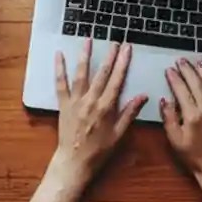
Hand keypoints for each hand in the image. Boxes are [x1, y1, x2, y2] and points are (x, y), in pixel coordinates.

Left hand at [49, 39, 147, 185]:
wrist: (75, 161)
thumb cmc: (99, 150)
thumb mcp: (119, 134)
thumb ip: (130, 113)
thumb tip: (143, 95)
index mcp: (106, 107)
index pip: (117, 80)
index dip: (123, 63)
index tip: (127, 48)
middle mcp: (91, 100)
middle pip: (102, 74)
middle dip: (109, 56)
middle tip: (114, 41)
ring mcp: (75, 101)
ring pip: (81, 74)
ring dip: (85, 55)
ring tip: (88, 39)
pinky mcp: (63, 104)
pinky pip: (60, 83)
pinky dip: (59, 68)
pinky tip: (59, 55)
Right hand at [159, 57, 201, 184]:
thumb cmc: (194, 157)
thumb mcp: (174, 141)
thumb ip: (169, 119)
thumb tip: (165, 100)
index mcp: (193, 116)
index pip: (182, 90)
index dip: (174, 78)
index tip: (169, 70)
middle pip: (197, 84)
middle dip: (188, 70)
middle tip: (182, 61)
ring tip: (198, 62)